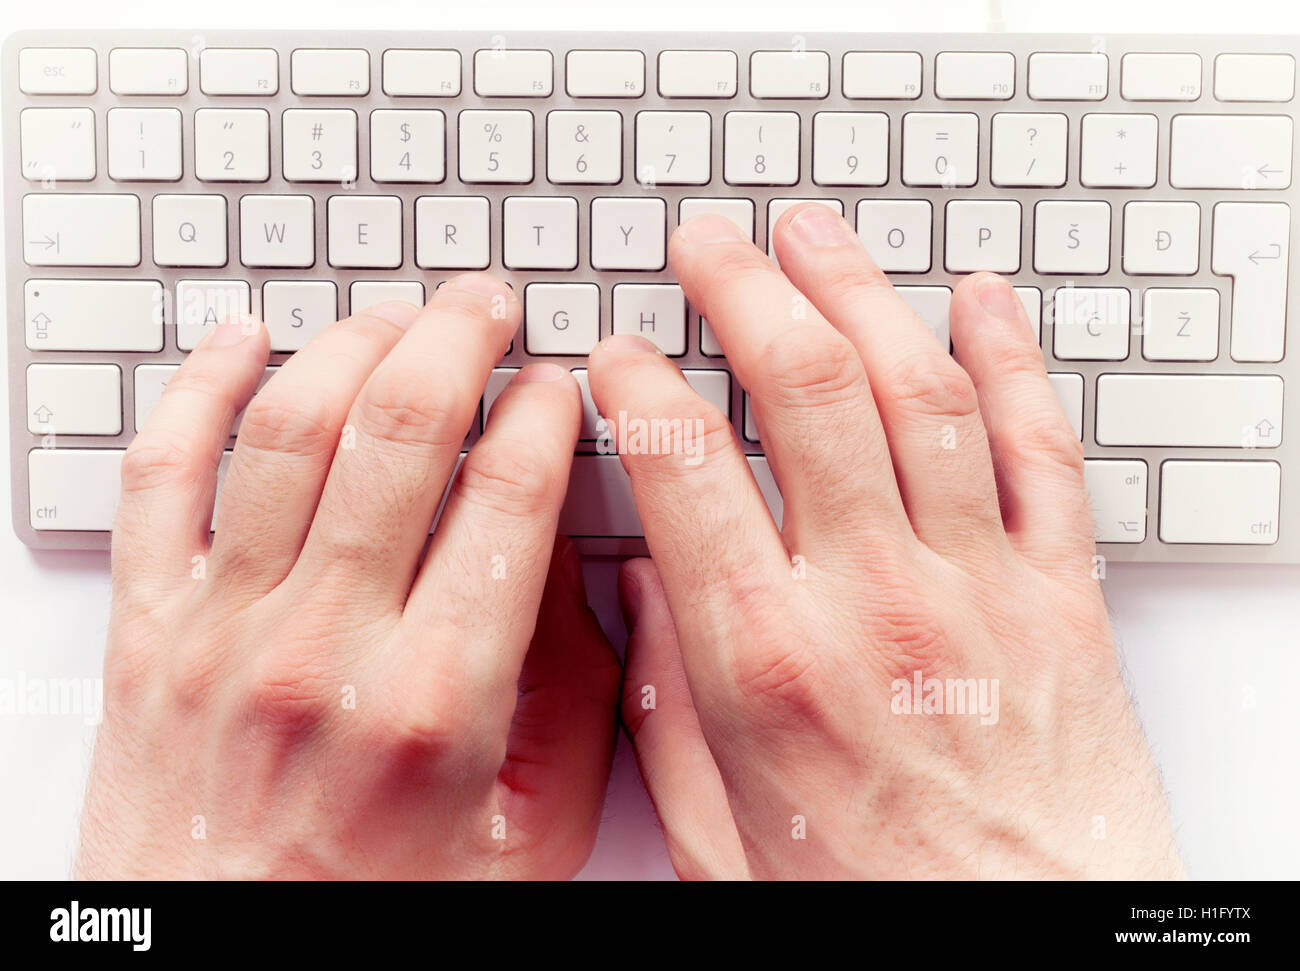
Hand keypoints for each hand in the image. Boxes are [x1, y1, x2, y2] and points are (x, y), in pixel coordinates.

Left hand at [78, 276, 619, 878]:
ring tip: (399, 315)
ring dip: (353, 343)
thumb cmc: (384, 907)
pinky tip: (242, 340)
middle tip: (490, 306)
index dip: (546, 413)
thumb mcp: (534, 826)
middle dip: (461, 338)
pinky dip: (197, 386)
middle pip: (403, 428)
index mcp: (440, 698)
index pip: (510, 493)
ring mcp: (224, 628)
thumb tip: (572, 561)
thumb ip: (577, 691)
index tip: (560, 386)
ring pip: (290, 425)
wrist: (230, 963)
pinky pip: (159, 471)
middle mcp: (324, 646)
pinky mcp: (150, 628)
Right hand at [591, 205, 1181, 879]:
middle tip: (709, 244)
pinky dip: (1013, 357)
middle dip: (742, 291)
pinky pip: (1041, 446)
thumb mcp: (717, 824)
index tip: (617, 355)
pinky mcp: (1058, 595)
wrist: (1023, 944)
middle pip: (801, 389)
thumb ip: (671, 696)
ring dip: (858, 292)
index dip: (637, 384)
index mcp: (768, 658)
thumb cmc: (867, 900)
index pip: (682, 464)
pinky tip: (979, 299)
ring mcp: (976, 585)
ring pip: (915, 390)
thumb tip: (654, 586)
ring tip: (813, 235)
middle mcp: (874, 599)